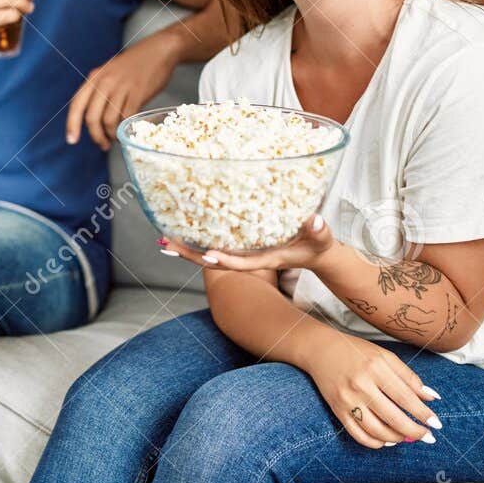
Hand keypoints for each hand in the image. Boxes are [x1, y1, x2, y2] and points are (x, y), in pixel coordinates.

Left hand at [66, 32, 182, 149]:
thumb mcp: (110, 72)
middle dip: (96, 136)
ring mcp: (121, 87)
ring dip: (111, 135)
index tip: (71, 140)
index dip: (72, 125)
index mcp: (94, 77)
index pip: (77, 104)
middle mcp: (105, 82)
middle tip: (102, 145)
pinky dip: (125, 128)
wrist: (159, 50)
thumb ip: (101, 91)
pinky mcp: (138, 93)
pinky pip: (126, 117)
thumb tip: (95, 117)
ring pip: (109, 121)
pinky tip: (126, 131)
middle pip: (92, 118)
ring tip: (115, 138)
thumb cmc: (135, 63)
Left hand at [158, 213, 336, 271]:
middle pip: (215, 258)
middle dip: (191, 253)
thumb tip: (314, 220)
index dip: (226, 260)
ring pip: (211, 250)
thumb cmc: (317, 246)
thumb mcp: (320, 238)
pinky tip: (183, 226)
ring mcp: (243, 251)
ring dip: (188, 245)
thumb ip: (318, 230)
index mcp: (265, 258)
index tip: (209, 256)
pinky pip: (216, 240)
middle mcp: (249, 257)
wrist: (314, 252)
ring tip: (163, 238)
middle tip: (164, 244)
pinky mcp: (242, 243)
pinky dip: (199, 235)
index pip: (242, 263)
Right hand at [303, 331, 441, 448]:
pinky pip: (358, 435)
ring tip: (407, 437)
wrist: (320, 350)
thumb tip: (431, 397)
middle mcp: (361, 385)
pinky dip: (375, 443)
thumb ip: (408, 376)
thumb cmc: (356, 351)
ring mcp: (347, 400)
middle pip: (393, 417)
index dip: (423, 413)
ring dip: (397, 438)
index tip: (436, 424)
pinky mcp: (337, 410)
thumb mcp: (385, 356)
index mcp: (375, 368)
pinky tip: (386, 440)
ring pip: (376, 430)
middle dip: (414, 431)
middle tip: (428, 437)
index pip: (405, 397)